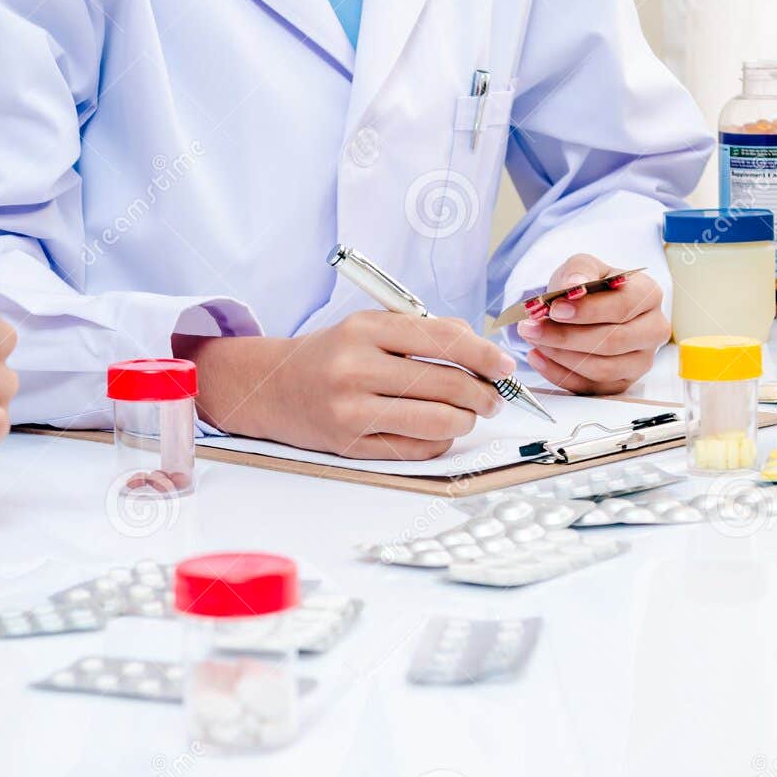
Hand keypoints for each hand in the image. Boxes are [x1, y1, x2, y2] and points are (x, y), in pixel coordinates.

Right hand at [175, 311, 512, 459]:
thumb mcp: (368, 327)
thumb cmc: (331, 355)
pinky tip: (439, 431)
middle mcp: (355, 369)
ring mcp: (351, 410)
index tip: (503, 366)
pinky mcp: (351, 445)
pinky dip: (439, 441)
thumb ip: (421, 331)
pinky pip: (416, 449)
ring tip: (468, 414)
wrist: (273, 388)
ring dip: (465, 420)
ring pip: (436, 421)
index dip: (483, 355)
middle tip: (494, 397)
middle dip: (482, 393)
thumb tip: (480, 349)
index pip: (442, 340)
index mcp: (363, 330)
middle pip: (444, 383)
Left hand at [516, 253, 669, 394]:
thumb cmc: (588, 287)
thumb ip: (579, 271)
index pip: (623, 307)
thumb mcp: (582, 267)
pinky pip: (591, 388)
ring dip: (561, 356)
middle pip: (613, 341)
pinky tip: (538, 357)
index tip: (555, 309)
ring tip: (534, 340)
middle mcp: (652, 330)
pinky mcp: (623, 383)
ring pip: (603, 369)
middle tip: (532, 328)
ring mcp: (641, 360)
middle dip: (567, 337)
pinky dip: (559, 375)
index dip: (587, 311)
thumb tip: (574, 285)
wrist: (584, 308)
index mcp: (648, 295)